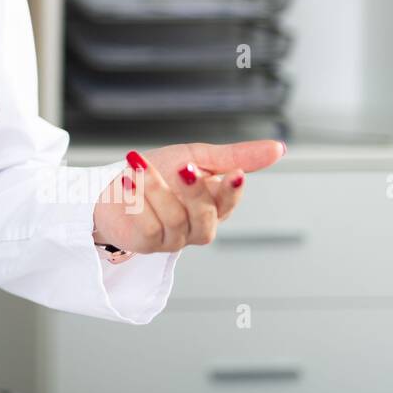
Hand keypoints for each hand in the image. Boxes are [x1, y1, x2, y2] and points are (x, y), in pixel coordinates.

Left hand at [91, 140, 285, 254]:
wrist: (113, 186)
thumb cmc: (159, 170)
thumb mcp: (196, 156)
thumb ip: (235, 156)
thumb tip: (278, 149)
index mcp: (214, 204)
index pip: (229, 201)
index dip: (232, 190)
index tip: (233, 173)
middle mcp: (198, 225)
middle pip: (205, 216)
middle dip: (194, 192)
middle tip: (183, 167)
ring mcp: (174, 237)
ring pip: (175, 220)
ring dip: (156, 190)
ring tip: (139, 167)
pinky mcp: (148, 243)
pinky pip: (149, 227)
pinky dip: (138, 202)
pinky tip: (128, 184)